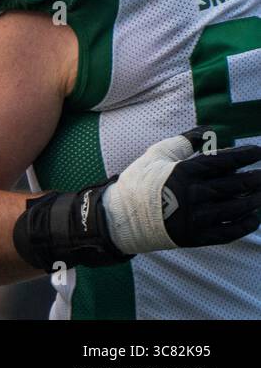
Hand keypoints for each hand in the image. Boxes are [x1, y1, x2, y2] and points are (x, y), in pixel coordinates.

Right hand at [102, 128, 260, 254]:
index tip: (259, 151)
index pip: (223, 161)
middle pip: (236, 185)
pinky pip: (230, 231)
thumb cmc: (139, 181)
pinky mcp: (197, 236)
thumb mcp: (156, 154)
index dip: (245, 155)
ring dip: (255, 200)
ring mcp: (197, 218)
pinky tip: (254, 216)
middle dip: (256, 178)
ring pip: (237, 208)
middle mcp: (194, 195)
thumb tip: (209, 130)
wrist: (121, 217)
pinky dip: (246, 224)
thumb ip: (185, 141)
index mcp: (184, 172)